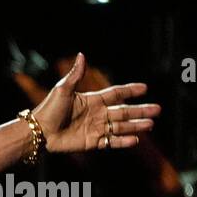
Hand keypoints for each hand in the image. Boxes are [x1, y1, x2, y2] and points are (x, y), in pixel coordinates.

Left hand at [30, 51, 160, 153]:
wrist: (39, 131)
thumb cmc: (48, 109)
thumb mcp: (63, 90)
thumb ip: (75, 75)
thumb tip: (81, 54)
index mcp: (92, 100)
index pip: (116, 94)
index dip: (130, 91)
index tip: (145, 88)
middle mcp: (97, 114)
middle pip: (123, 111)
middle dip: (140, 110)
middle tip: (157, 109)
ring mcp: (95, 128)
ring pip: (120, 127)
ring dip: (135, 126)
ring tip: (150, 125)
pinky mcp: (91, 142)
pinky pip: (110, 141)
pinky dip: (122, 141)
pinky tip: (135, 140)